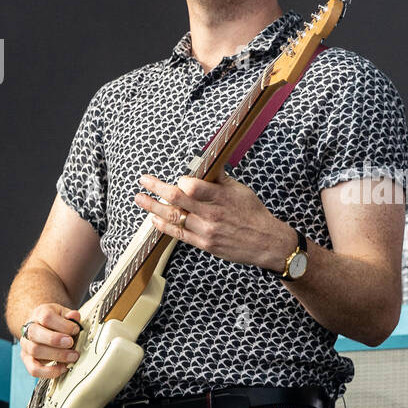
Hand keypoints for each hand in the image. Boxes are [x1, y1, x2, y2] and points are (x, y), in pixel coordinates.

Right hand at [19, 303, 81, 378]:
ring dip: (56, 355)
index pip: (46, 317)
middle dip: (55, 340)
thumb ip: (71, 316)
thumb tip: (74, 316)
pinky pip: (34, 369)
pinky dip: (49, 371)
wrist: (41, 326)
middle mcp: (28, 329)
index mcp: (39, 314)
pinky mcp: (27, 359)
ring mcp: (26, 345)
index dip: (63, 325)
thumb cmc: (55, 321)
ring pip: (35, 351)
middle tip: (71, 343)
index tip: (76, 329)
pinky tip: (63, 368)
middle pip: (35, 334)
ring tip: (72, 356)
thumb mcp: (64, 314)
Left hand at [135, 173, 294, 270]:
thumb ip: (219, 179)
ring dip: (154, 207)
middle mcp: (212, 214)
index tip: (178, 178)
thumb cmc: (254, 214)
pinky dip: (164, 226)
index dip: (181, 181)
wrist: (266, 242)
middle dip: (157, 188)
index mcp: (221, 197)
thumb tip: (205, 163)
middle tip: (144, 181)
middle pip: (177, 200)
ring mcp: (207, 231)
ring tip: (140, 199)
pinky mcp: (205, 244)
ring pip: (174, 217)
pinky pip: (179, 234)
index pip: (193, 187)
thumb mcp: (240, 190)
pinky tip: (155, 218)